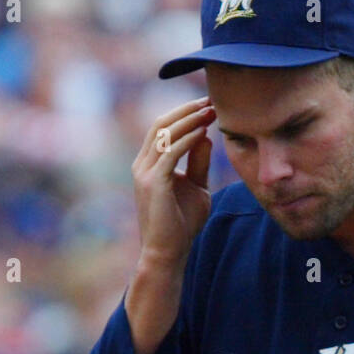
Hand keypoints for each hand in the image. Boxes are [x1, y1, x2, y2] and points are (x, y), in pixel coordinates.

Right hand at [131, 96, 215, 265]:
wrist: (168, 254)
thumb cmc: (182, 225)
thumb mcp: (197, 187)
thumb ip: (199, 162)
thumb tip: (205, 135)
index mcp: (149, 164)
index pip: (163, 128)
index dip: (184, 113)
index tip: (208, 105)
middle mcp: (142, 164)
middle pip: (161, 124)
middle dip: (186, 110)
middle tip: (211, 100)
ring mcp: (144, 173)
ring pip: (164, 133)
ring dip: (188, 119)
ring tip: (210, 110)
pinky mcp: (153, 183)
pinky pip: (170, 152)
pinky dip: (187, 139)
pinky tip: (204, 131)